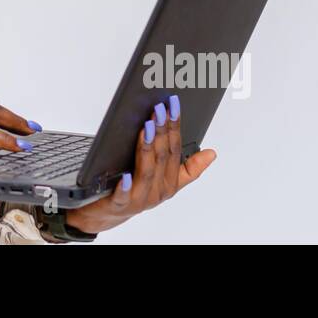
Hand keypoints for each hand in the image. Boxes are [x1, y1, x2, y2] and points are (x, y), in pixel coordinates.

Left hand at [61, 95, 215, 235]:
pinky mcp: (119, 205)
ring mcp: (139, 199)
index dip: (174, 126)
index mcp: (169, 182)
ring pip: (147, 171)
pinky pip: (123, 196)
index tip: (173, 105)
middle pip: (162, 156)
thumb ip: (187, 168)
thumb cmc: (135, 190)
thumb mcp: (164, 179)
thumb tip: (211, 153)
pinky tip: (125, 175)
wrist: (107, 213)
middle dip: (162, 131)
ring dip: (147, 148)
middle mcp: (157, 191)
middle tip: (159, 109)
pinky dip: (126, 185)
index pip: (175, 149)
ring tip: (147, 128)